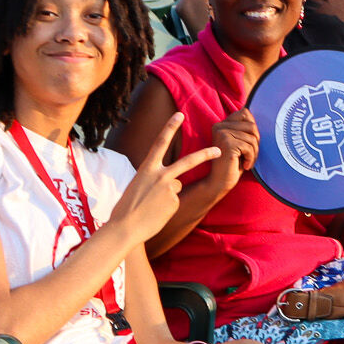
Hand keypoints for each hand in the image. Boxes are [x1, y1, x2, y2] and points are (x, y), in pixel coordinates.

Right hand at [111, 114, 221, 245]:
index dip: (170, 127)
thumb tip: (174, 184)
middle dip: (205, 155)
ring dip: (167, 195)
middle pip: (188, 162)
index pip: (160, 143)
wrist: (124, 228)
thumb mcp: (137, 185)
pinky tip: (156, 213)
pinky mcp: (175, 203)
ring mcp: (170, 189)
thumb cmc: (126, 208)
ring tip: (152, 206)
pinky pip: (174, 201)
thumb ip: (155, 179)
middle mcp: (160, 176)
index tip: (179, 115)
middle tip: (219, 150)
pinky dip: (166, 207)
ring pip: (176, 186)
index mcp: (146, 168)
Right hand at [207, 108, 259, 185]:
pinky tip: (245, 165)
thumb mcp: (239, 142)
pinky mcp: (227, 144)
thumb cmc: (233, 163)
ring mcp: (223, 134)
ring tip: (246, 161)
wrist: (219, 182)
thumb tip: (256, 114)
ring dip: (254, 153)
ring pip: (252, 138)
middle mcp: (219, 126)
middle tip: (249, 154)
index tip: (249, 143)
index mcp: (221, 124)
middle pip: (252, 126)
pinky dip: (251, 158)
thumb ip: (244, 129)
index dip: (253, 129)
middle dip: (255, 143)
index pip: (245, 113)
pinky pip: (249, 148)